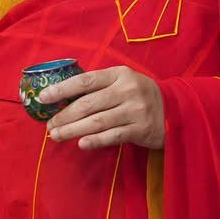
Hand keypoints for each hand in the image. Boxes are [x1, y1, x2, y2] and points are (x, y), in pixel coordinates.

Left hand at [43, 66, 165, 150]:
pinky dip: (95, 141)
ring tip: (57, 136)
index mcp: (119, 74)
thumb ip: (99, 87)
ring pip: (97, 122)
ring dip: (73, 130)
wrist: (176, 110)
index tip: (43, 98)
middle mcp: (127, 90)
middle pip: (88, 104)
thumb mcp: (123, 82)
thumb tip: (63, 97)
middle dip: (64, 116)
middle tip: (49, 126)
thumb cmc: (139, 95)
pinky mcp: (141, 129)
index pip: (85, 80)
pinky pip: (113, 136)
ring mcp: (135, 110)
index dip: (62, 89)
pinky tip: (81, 144)